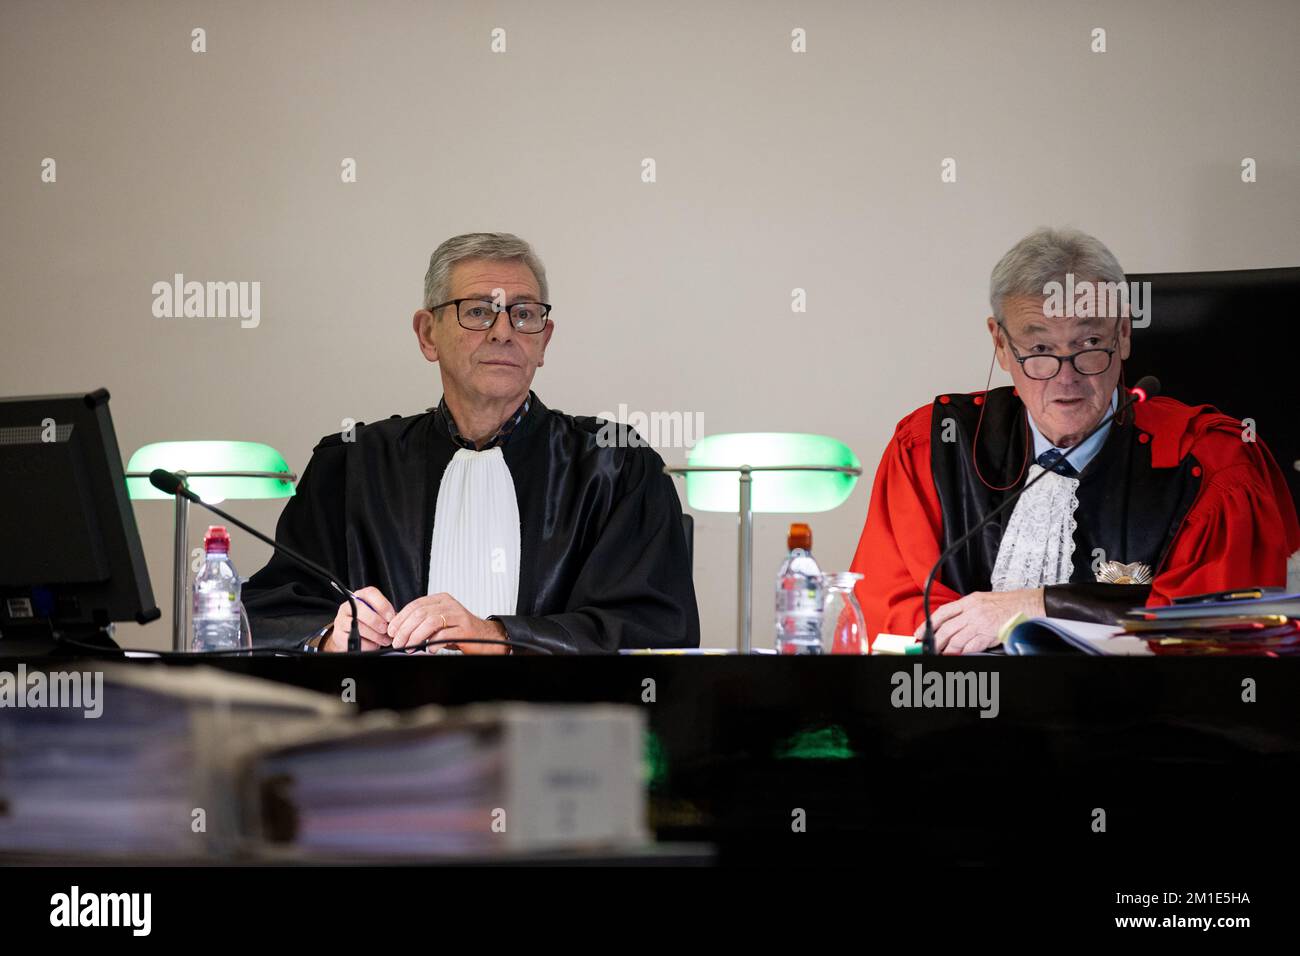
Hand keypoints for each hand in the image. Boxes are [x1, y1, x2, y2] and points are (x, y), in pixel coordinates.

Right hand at [323, 586, 395, 651]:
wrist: (351, 638)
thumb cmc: (369, 624)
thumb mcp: (377, 615)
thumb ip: (386, 615)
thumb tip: (396, 620)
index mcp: (360, 597)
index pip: (370, 593)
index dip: (382, 605)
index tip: (391, 617)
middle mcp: (348, 606)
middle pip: (361, 608)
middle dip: (376, 620)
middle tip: (385, 629)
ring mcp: (341, 620)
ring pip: (357, 625)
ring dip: (374, 635)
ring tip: (384, 639)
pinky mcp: (338, 635)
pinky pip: (354, 640)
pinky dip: (367, 644)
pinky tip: (373, 644)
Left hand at [387, 593, 509, 654]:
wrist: (487, 638)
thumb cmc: (460, 632)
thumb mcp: (439, 623)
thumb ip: (422, 622)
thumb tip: (398, 630)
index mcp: (441, 599)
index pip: (415, 605)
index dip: (401, 618)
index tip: (392, 631)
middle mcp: (450, 604)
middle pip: (421, 613)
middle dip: (405, 629)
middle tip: (398, 643)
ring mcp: (459, 615)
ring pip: (431, 622)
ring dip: (416, 636)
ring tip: (409, 647)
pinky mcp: (465, 629)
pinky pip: (445, 634)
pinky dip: (433, 643)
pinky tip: (429, 650)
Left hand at [914, 587, 1044, 654]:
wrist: (1027, 606)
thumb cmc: (1007, 603)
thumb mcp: (982, 599)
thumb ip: (965, 609)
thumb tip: (950, 621)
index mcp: (969, 601)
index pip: (943, 613)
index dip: (928, 624)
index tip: (920, 632)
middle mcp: (972, 612)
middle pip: (946, 628)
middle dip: (935, 640)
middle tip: (929, 647)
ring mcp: (980, 624)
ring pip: (956, 640)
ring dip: (947, 649)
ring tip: (942, 653)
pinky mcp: (988, 635)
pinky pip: (971, 646)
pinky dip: (963, 652)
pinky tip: (958, 654)